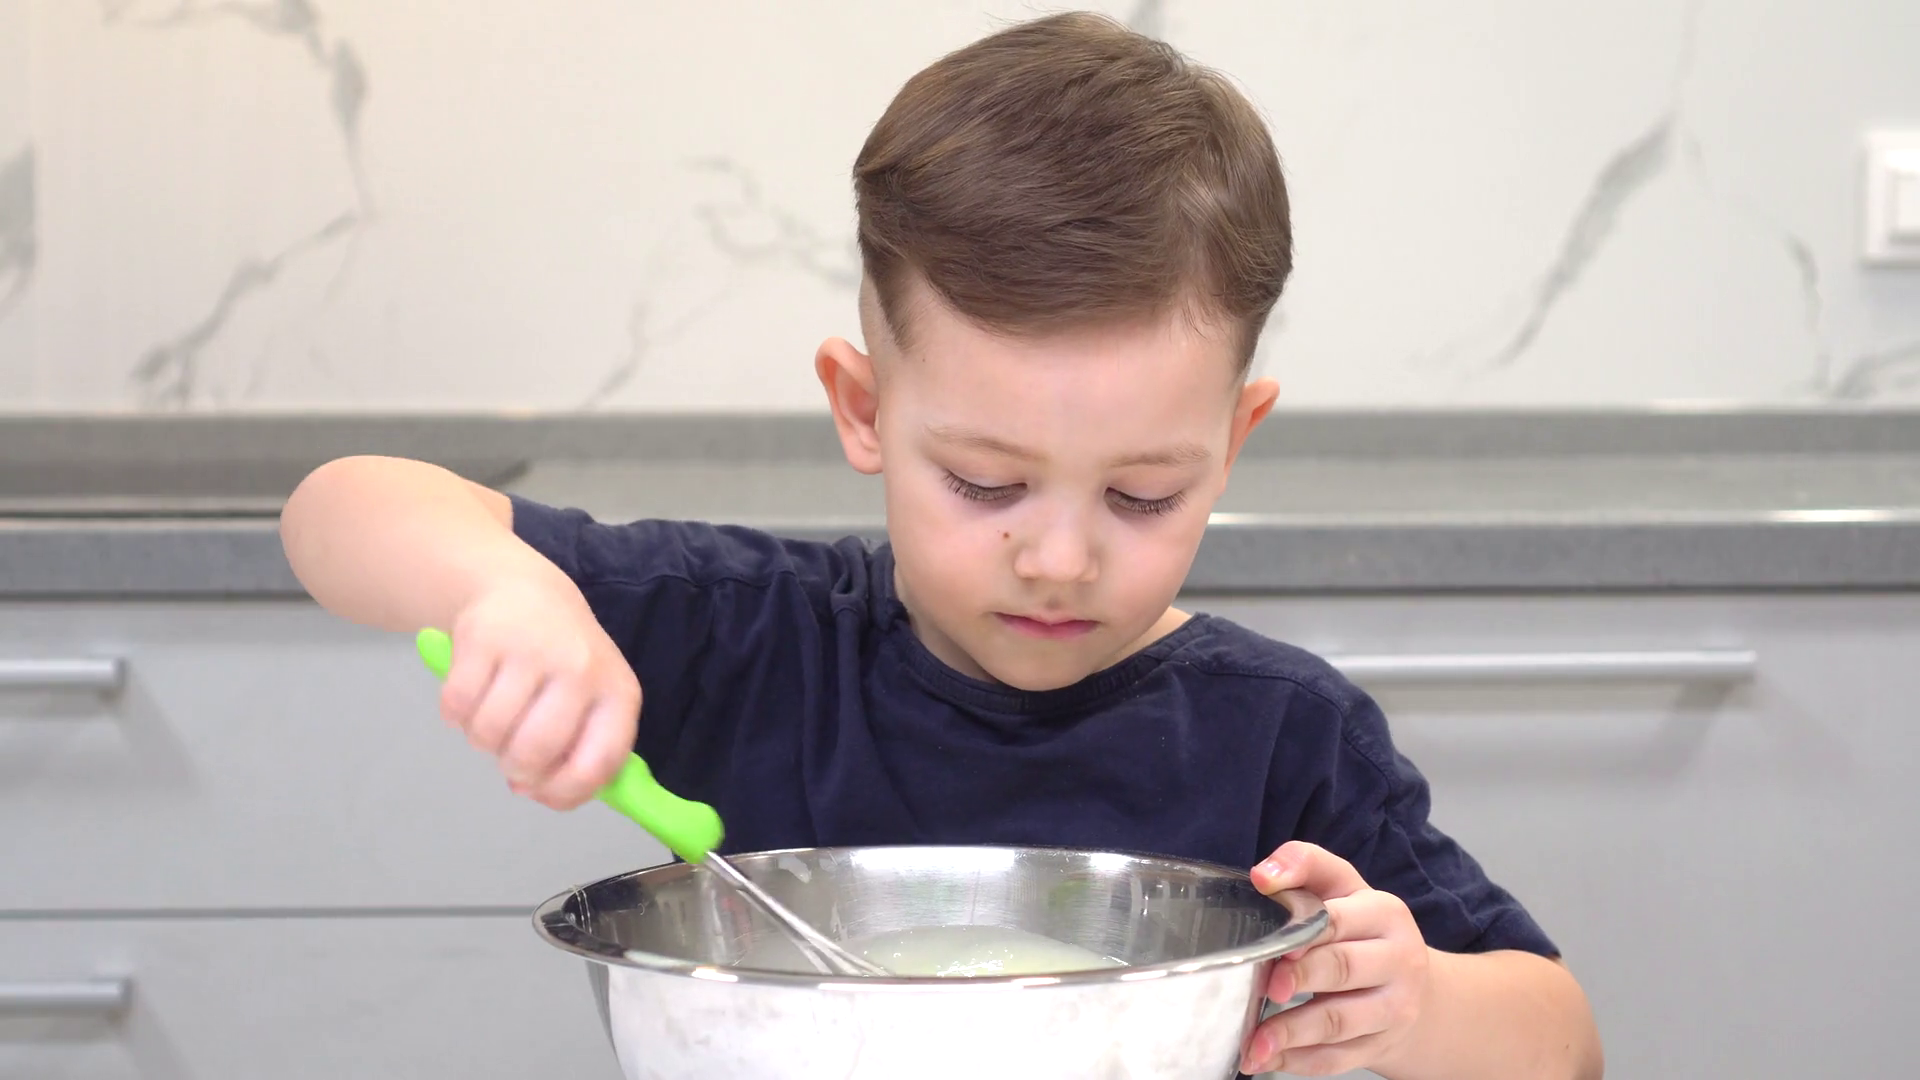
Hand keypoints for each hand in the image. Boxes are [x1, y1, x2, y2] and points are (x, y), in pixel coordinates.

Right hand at [439, 577, 639, 809]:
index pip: (596, 765)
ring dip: (483, 740)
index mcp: (618, 694)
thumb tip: (530, 790)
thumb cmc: (564, 662)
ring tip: (494, 717)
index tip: (541, 791)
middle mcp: (580, 669)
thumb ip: (573, 754)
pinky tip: (473, 696)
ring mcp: (531, 649)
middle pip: (534, 753)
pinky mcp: (483, 636)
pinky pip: (456, 706)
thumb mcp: (591, 703)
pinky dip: (456, 715)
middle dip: (515, 767)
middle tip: (511, 751)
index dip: (563, 793)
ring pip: (489, 733)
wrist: (527, 592)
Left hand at [1241, 841, 1430, 1075]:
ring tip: (1255, 1042)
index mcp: (1385, 913)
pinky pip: (1338, 1059)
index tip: (1279, 945)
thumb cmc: (1361, 928)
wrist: (1415, 983)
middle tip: (1268, 987)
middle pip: (1344, 968)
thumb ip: (1305, 866)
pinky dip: (1299, 1062)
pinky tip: (1266, 1059)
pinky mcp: (1382, 1044)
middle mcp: (1397, 960)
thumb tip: (1263, 874)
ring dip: (1293, 1033)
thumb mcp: (1343, 887)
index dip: (1308, 931)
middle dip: (1303, 978)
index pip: (1341, 919)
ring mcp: (1394, 1008)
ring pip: (1340, 1022)